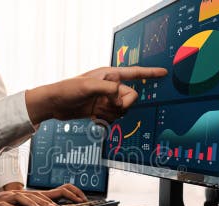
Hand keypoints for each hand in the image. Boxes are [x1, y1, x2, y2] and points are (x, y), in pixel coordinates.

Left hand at [25, 66, 166, 123]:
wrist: (54, 103)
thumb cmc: (68, 89)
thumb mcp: (88, 86)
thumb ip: (108, 89)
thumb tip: (121, 98)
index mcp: (110, 75)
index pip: (134, 73)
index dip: (150, 73)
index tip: (163, 73)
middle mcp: (110, 86)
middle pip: (131, 97)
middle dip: (121, 104)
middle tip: (105, 105)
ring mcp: (106, 99)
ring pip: (123, 110)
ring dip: (111, 113)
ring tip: (95, 111)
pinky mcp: (101, 110)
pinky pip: (114, 118)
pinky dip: (105, 120)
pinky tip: (93, 117)